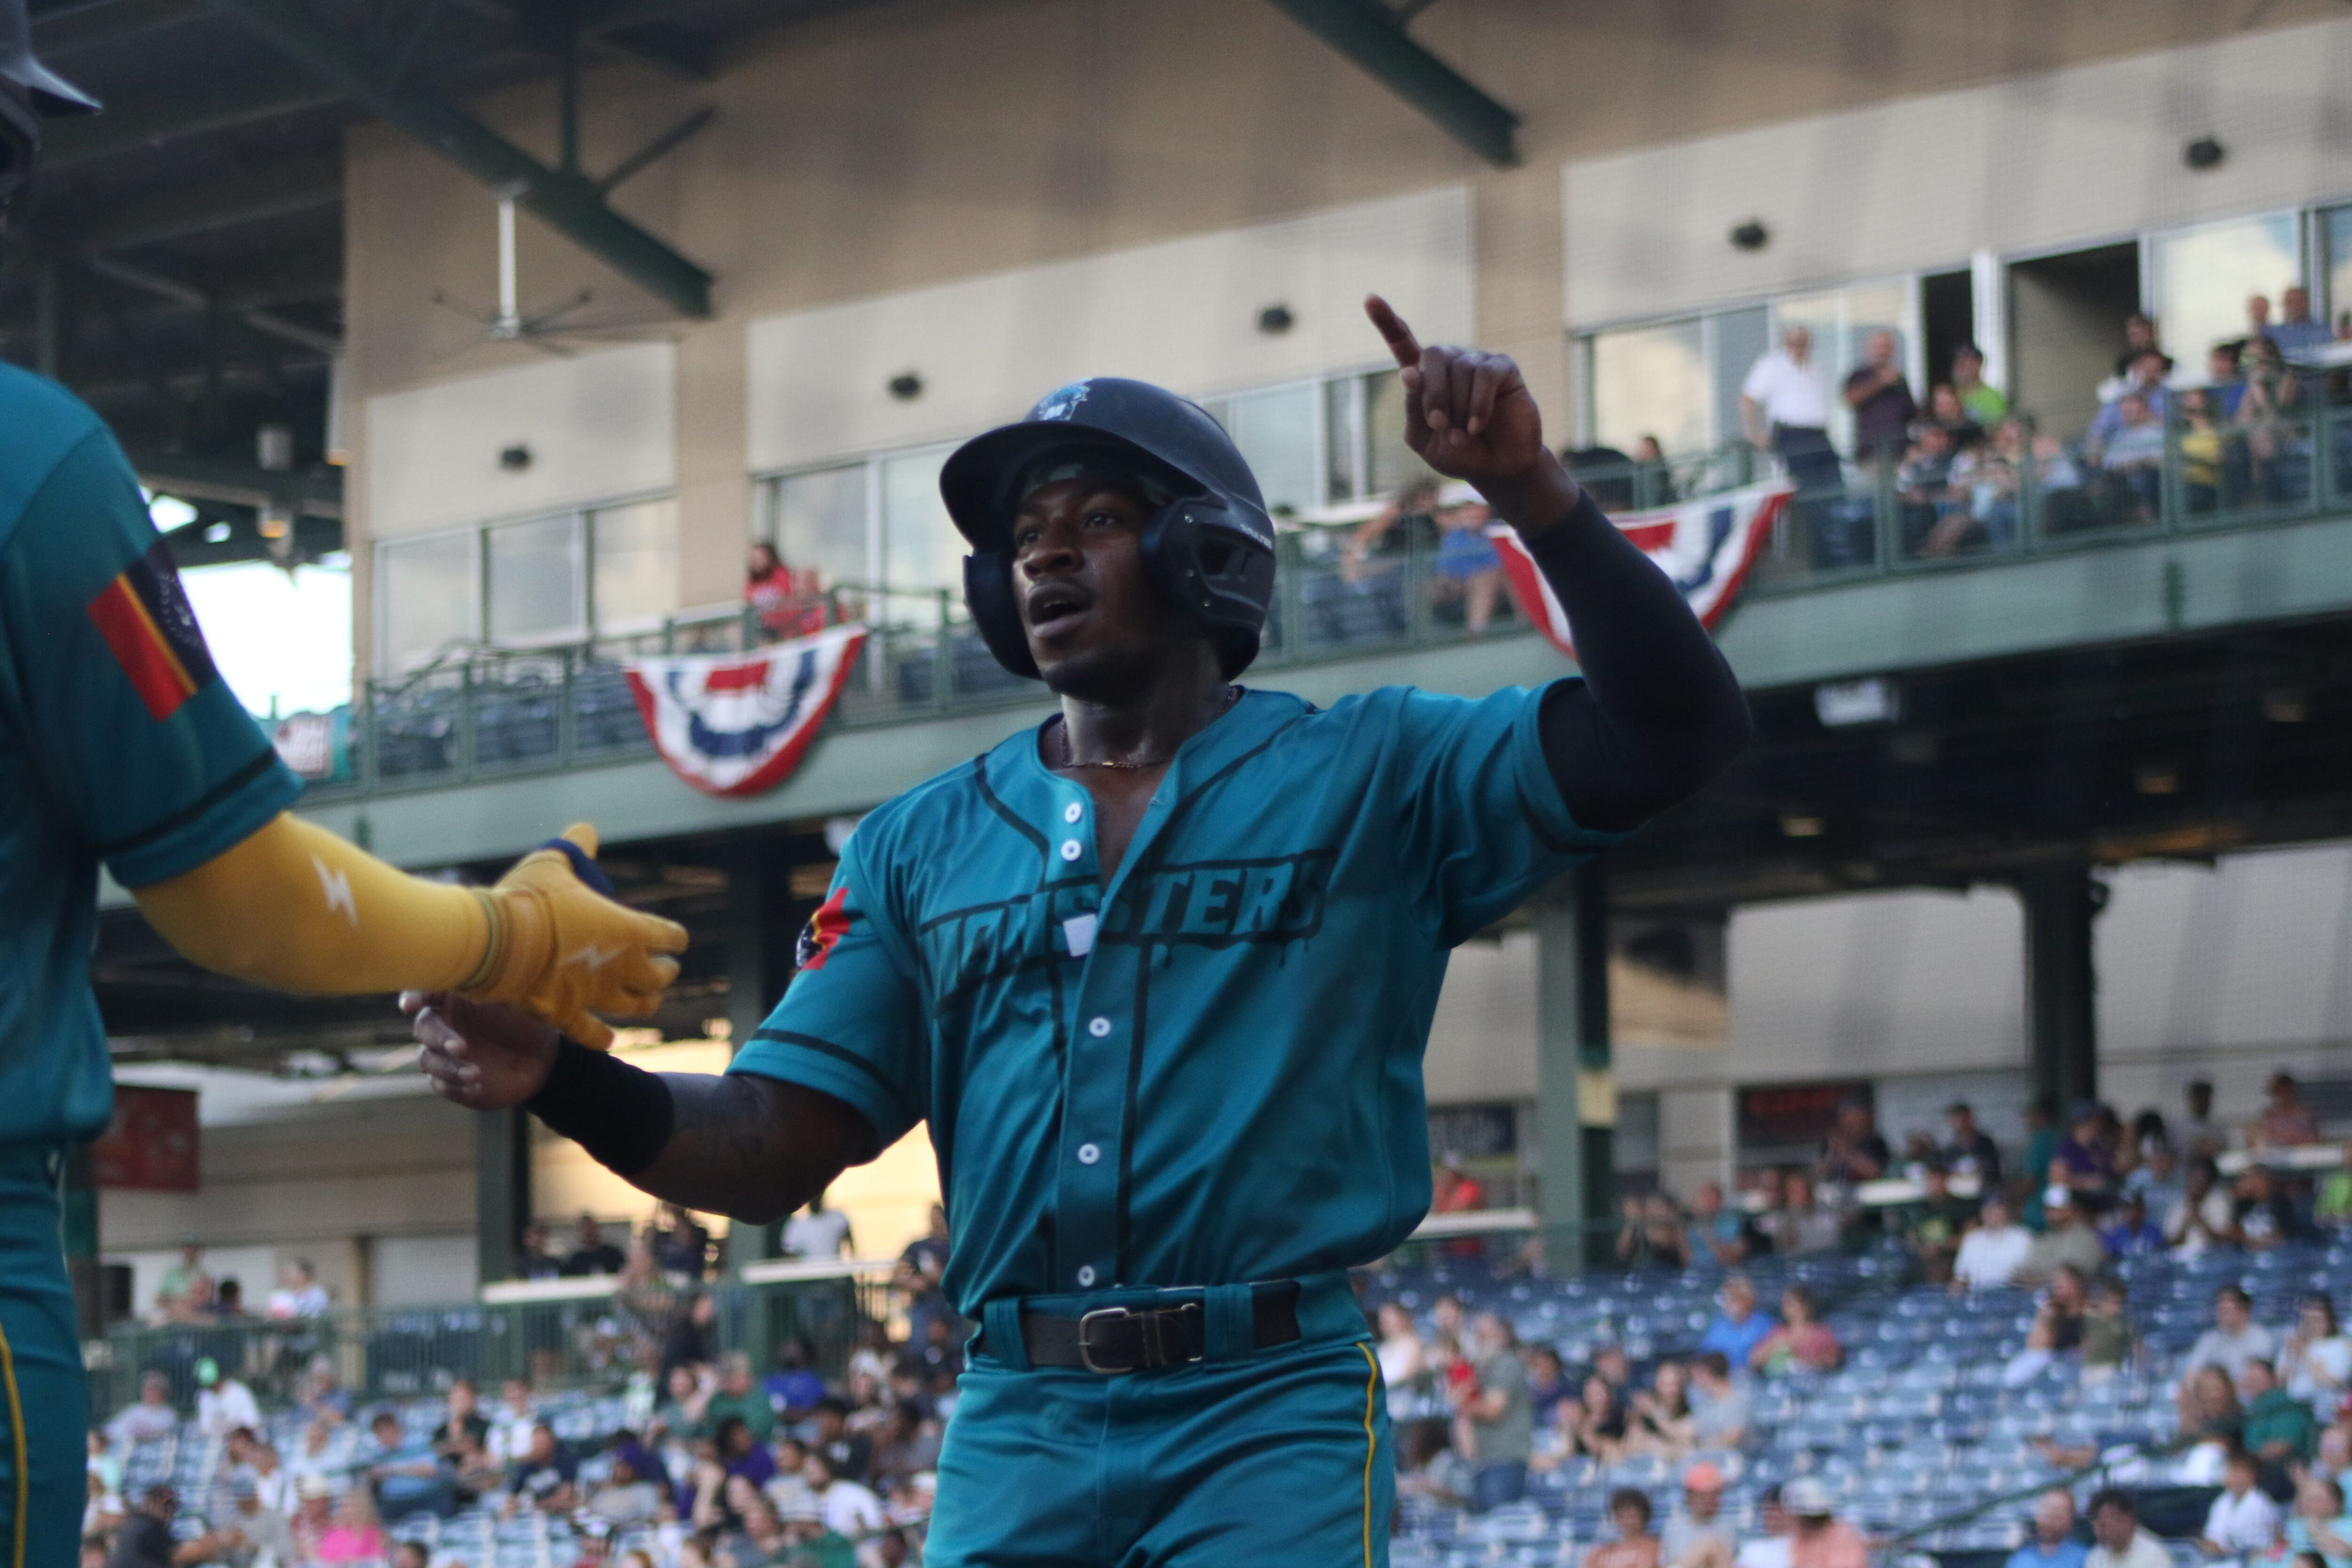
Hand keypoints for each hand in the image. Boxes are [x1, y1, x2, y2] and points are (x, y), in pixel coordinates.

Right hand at [405, 991, 560, 1109]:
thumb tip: (466, 976)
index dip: (413, 997)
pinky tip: (477, 1086)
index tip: (409, 1005)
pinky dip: (454, 1086)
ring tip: (476, 1074)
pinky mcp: (449, 1080)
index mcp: (453, 999)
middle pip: (423, 1028)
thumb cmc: (525, 1020)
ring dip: (448, 1067)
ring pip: (428, 1060)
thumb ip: (487, 986)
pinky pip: (440, 1084)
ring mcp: (443, 1054)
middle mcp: (443, 1024)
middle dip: (440, 1038)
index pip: (424, 992)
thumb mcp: (511, 997)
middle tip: (462, 1047)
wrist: (541, 1057)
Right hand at [465, 822, 687, 1049]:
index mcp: (627, 929)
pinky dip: (603, 1037)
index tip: (676, 938)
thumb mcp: (553, 861)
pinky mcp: (566, 1015)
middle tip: (667, 969)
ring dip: (646, 1002)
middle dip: (665, 972)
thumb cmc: (526, 897)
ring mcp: (594, 995)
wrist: (493, 942)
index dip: (674, 937)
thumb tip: (586, 828)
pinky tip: (610, 1040)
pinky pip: (592, 1033)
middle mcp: (619, 966)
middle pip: (658, 977)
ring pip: (635, 1006)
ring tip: (650, 1000)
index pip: (668, 935)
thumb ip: (575, 847)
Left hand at [1364, 294, 1566, 517]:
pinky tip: (1477, 425)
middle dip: (1433, 393)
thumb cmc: (1459, 453)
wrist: (1498, 468)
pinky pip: (1485, 376)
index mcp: (1425, 377)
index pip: (1403, 343)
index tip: (1369, 299)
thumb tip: (1408, 372)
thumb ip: (1413, 409)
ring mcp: (1477, 361)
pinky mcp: (1503, 367)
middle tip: (1439, 425)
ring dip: (1458, 408)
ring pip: (1460, 369)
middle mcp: (1450, 363)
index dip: (1387, 322)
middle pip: (1431, 356)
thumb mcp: (1423, 439)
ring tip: (1464, 434)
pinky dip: (1478, 405)